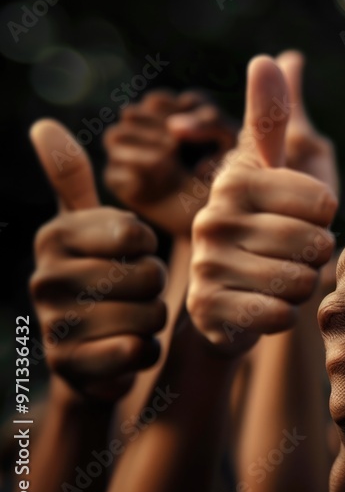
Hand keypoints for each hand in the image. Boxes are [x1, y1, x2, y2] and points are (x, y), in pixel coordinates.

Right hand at [30, 119, 166, 400]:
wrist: (84, 358)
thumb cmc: (97, 280)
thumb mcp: (84, 228)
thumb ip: (70, 180)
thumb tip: (43, 124)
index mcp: (55, 236)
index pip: (137, 234)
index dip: (147, 249)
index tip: (127, 256)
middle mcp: (46, 278)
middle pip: (148, 276)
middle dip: (154, 289)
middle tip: (130, 295)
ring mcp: (56, 324)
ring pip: (150, 315)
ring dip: (152, 321)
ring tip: (127, 320)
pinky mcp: (72, 366)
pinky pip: (141, 351)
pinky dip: (146, 352)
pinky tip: (126, 350)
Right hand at [103, 90, 235, 237]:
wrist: (219, 215)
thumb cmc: (228, 173)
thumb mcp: (230, 140)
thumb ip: (212, 121)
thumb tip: (174, 128)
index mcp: (170, 115)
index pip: (156, 100)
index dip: (174, 112)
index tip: (194, 132)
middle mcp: (144, 132)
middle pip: (131, 113)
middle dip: (154, 126)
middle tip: (176, 146)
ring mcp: (130, 157)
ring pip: (114, 135)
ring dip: (143, 144)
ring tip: (169, 159)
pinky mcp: (123, 184)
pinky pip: (113, 172)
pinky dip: (136, 171)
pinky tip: (162, 179)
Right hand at [186, 56, 336, 354]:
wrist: (226, 301)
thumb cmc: (263, 228)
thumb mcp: (271, 172)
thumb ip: (273, 121)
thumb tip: (269, 58)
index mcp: (236, 179)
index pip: (323, 202)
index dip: (326, 219)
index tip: (304, 220)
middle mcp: (214, 217)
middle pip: (314, 242)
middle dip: (317, 255)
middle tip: (295, 256)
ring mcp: (207, 265)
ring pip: (299, 280)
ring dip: (304, 286)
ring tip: (284, 279)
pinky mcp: (209, 310)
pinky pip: (277, 314)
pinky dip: (285, 314)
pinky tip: (270, 306)